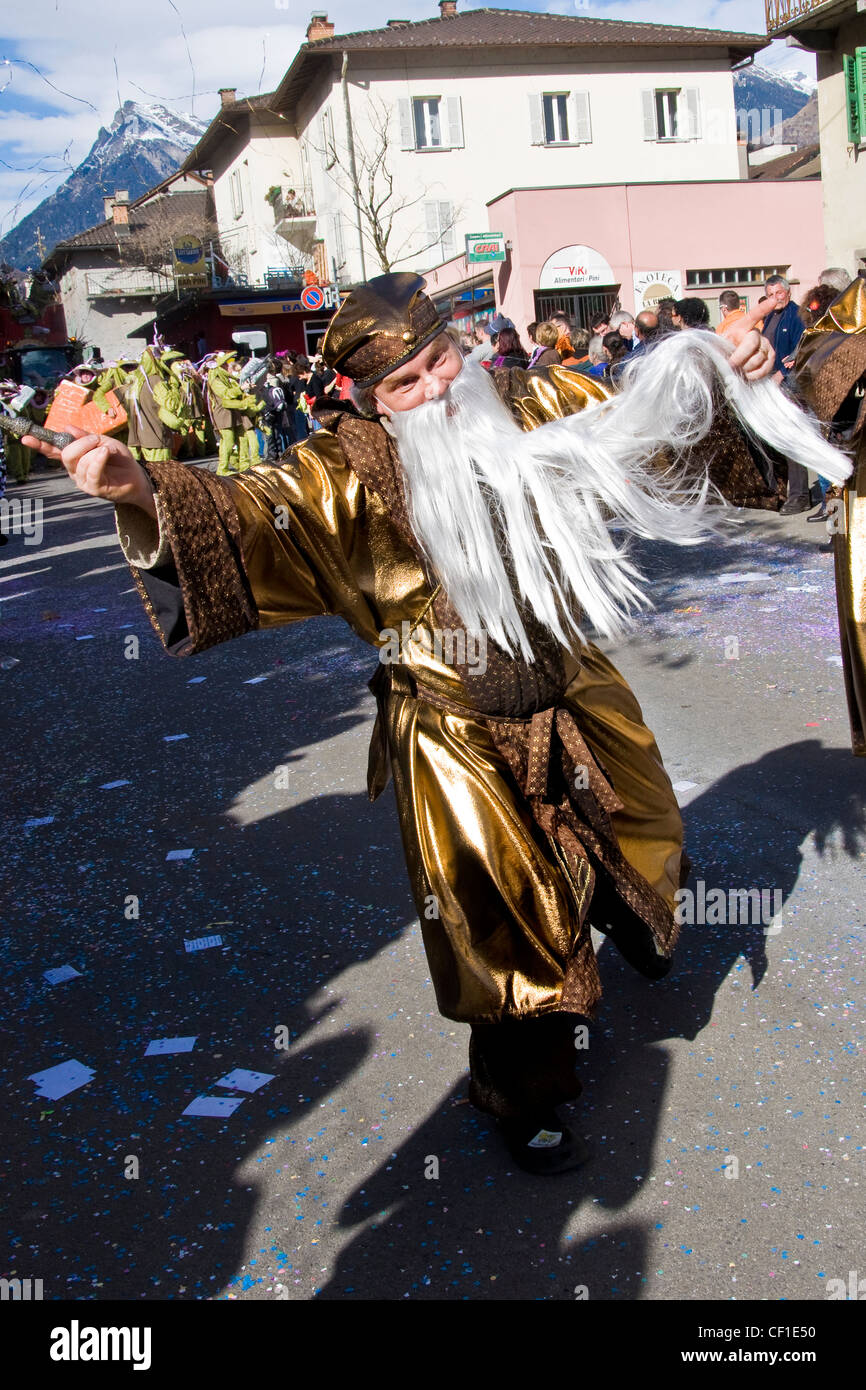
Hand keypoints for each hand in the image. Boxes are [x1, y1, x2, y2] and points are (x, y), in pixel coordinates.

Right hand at [20, 426, 156, 518]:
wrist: (137, 477)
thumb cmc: (120, 460)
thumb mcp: (103, 442)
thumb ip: (85, 437)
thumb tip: (66, 427)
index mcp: (74, 458)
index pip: (53, 451)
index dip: (40, 445)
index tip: (26, 438)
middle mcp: (74, 471)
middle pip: (66, 454)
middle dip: (82, 442)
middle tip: (97, 440)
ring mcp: (82, 481)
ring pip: (80, 461)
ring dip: (96, 450)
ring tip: (108, 451)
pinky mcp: (94, 489)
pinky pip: (91, 470)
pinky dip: (99, 459)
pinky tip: (106, 454)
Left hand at [724, 303, 775, 380]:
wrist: (730, 365)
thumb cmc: (723, 353)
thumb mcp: (716, 347)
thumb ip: (718, 348)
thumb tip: (719, 358)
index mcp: (742, 327)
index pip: (753, 316)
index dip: (763, 308)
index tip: (773, 300)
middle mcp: (757, 334)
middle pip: (752, 342)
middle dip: (740, 357)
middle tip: (730, 365)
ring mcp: (766, 345)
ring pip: (758, 358)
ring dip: (745, 368)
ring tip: (737, 370)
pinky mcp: (771, 358)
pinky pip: (764, 368)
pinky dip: (754, 375)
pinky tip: (746, 375)